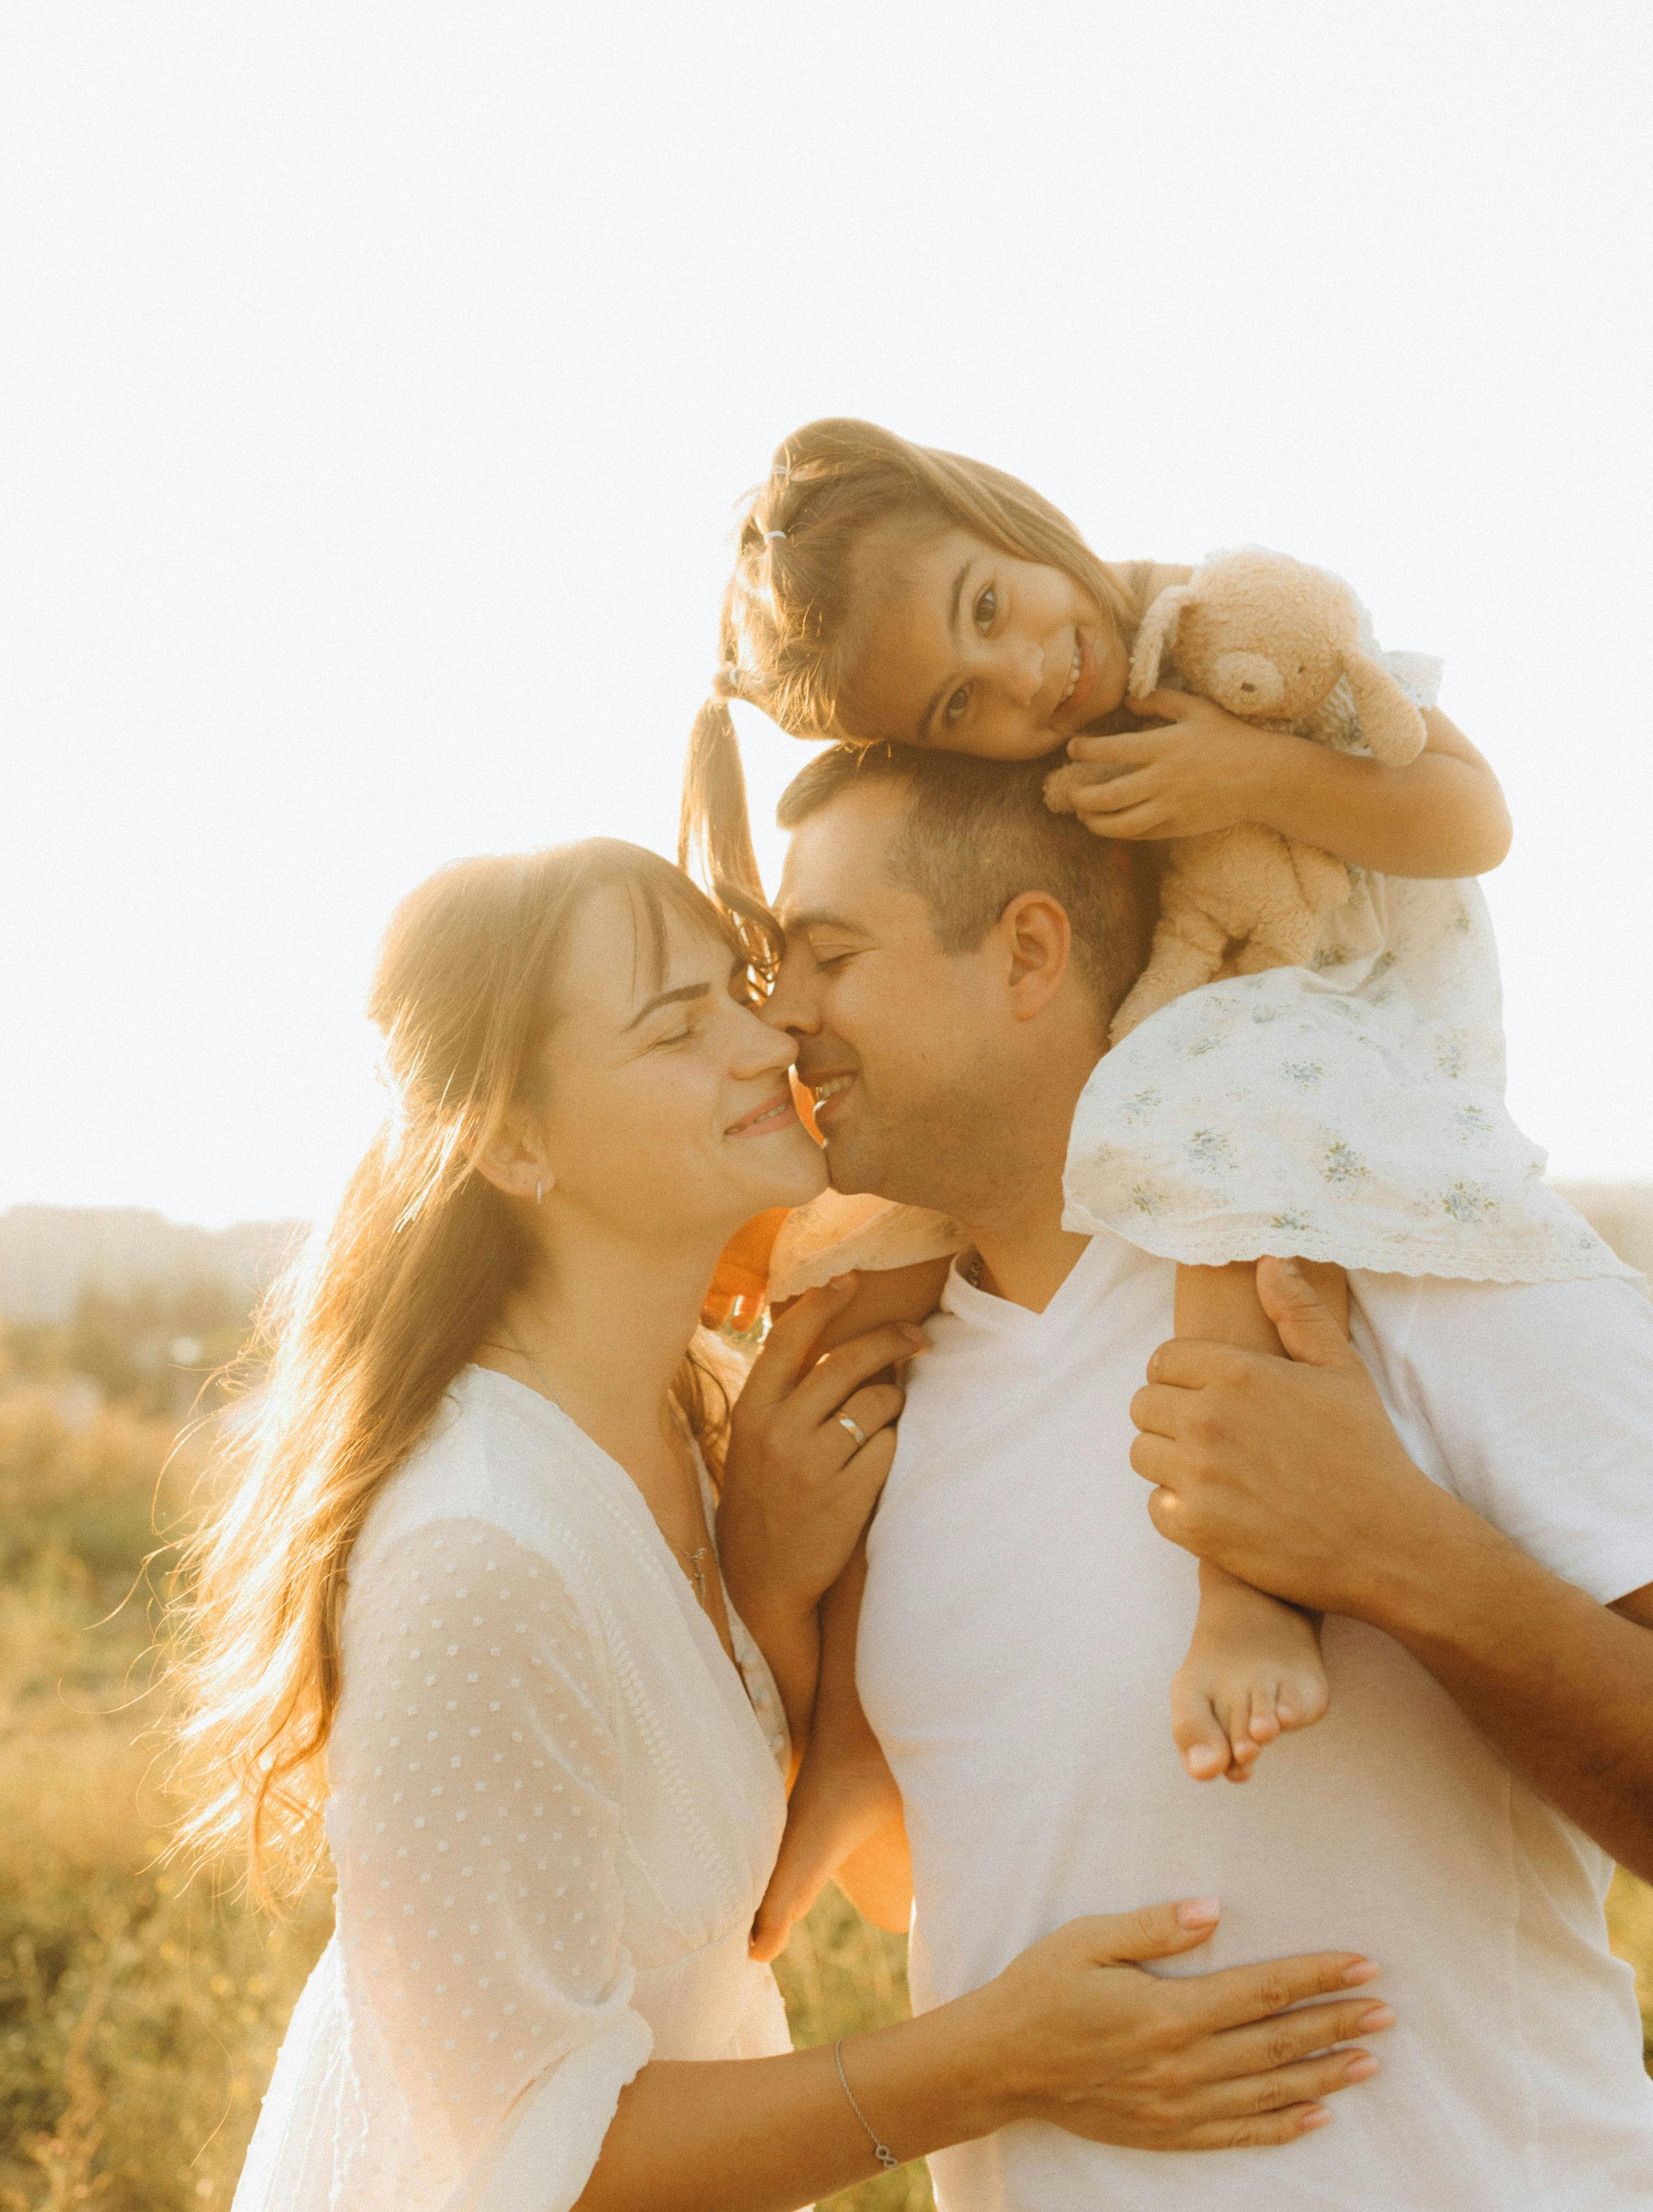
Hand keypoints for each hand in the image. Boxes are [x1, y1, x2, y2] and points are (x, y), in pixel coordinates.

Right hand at [718, 1277, 924, 1629]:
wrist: (761, 1579)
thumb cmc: (764, 1498)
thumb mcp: (754, 1439)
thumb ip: (784, 1392)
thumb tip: (833, 1334)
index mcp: (752, 1410)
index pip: (789, 1338)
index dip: (823, 1302)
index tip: (850, 1279)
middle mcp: (779, 1431)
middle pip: (847, 1361)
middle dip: (891, 1340)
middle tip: (917, 1338)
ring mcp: (812, 1464)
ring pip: (878, 1403)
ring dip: (894, 1404)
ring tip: (887, 1420)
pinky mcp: (846, 1496)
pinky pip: (890, 1447)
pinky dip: (895, 1445)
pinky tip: (883, 1458)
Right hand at [967, 1899, 1391, 2149]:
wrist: (1001, 2063)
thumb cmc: (1041, 1989)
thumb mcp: (1088, 1940)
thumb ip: (1154, 1927)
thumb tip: (1215, 1910)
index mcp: (1168, 2011)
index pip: (1262, 1991)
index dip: (1316, 1976)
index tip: (1362, 1966)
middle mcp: (1182, 2065)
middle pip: (1277, 2042)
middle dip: (1337, 2024)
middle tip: (1385, 2012)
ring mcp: (1177, 2106)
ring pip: (1268, 2090)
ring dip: (1324, 2074)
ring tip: (1369, 2061)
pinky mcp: (1167, 2132)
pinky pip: (1239, 2133)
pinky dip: (1283, 2125)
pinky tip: (1317, 2115)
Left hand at [1060, 691, 1302, 840]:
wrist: (1264, 777)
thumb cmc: (1230, 738)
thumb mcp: (1197, 709)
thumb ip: (1160, 700)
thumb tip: (1128, 700)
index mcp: (1164, 747)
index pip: (1112, 750)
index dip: (1085, 750)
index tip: (1072, 748)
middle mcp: (1163, 780)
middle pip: (1107, 795)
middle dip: (1080, 795)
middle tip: (1070, 790)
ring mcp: (1171, 807)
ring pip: (1120, 824)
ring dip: (1094, 821)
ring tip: (1083, 814)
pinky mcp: (1178, 827)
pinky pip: (1141, 834)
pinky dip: (1121, 831)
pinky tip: (1112, 823)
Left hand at [1128, 1257, 1474, 1619]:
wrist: (1386, 1541)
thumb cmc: (1366, 1450)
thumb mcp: (1341, 1369)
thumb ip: (1297, 1312)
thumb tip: (1268, 1261)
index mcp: (1238, 1372)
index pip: (1163, 1360)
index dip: (1182, 1378)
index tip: (1208, 1397)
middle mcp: (1209, 1417)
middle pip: (1143, 1405)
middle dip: (1171, 1418)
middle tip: (1213, 1438)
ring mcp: (1198, 1474)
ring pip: (1143, 1453)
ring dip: (1170, 1462)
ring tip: (1215, 1472)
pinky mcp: (1196, 1526)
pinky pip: (1156, 1505)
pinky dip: (1180, 1510)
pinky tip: (1220, 1510)